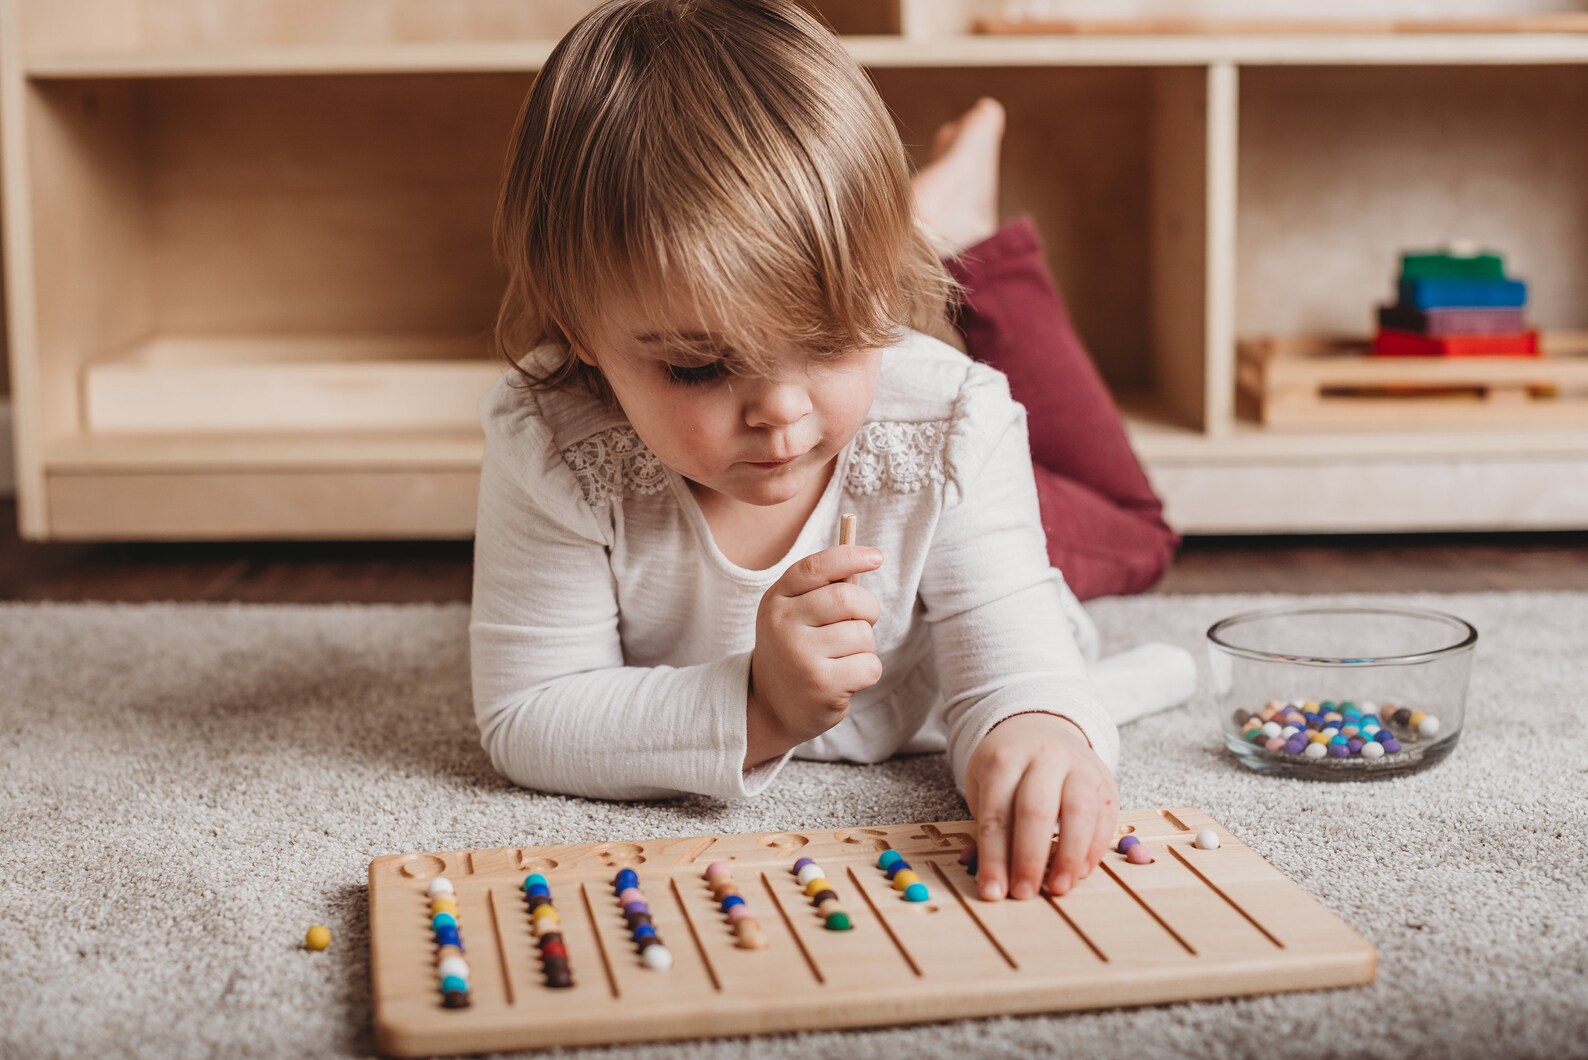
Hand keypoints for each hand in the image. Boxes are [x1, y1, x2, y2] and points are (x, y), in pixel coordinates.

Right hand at [746, 545, 883, 761]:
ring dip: (865, 646)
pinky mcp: (821, 685)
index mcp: (776, 600)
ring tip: (843, 657)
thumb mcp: (794, 615)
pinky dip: (867, 672)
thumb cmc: (795, 650)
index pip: (816, 568)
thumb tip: (866, 560)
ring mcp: (800, 656)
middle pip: (848, 599)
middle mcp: (783, 625)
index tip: (876, 557)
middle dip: (868, 609)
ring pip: (863, 634)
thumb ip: (824, 589)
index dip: (850, 557)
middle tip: (863, 622)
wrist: (772, 707)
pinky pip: (870, 666)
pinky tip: (845, 679)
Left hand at [963, 713, 1116, 900]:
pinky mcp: (1104, 780)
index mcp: (1004, 759)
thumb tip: (994, 879)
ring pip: (1079, 811)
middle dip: (1029, 858)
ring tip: (1058, 888)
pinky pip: (1105, 816)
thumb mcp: (985, 786)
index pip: (997, 814)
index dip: (994, 857)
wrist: (1041, 728)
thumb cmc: (1007, 768)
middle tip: (1023, 893)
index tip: (993, 892)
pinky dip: (1094, 848)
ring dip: (1068, 856)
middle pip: (1036, 810)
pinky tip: (1080, 871)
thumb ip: (991, 828)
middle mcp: (1043, 758)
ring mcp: (1079, 766)